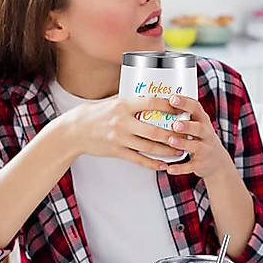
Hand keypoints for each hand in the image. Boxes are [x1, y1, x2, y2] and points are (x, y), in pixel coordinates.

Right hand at [60, 96, 187, 169]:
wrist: (75, 130)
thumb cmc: (96, 114)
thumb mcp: (113, 103)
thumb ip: (132, 103)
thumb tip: (154, 97)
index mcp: (123, 105)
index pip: (151, 103)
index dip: (169, 106)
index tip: (182, 108)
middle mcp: (122, 122)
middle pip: (154, 130)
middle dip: (173, 134)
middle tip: (187, 135)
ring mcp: (119, 138)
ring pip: (149, 147)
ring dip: (167, 150)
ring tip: (180, 150)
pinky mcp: (116, 151)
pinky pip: (138, 160)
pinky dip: (152, 164)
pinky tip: (163, 165)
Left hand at [161, 93, 235, 179]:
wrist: (217, 162)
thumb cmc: (200, 138)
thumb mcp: (197, 124)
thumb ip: (183, 115)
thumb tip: (157, 101)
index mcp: (203, 121)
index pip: (196, 108)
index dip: (185, 103)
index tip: (172, 98)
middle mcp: (206, 134)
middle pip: (199, 128)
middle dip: (187, 125)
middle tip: (175, 124)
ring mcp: (205, 149)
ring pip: (196, 146)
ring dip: (183, 143)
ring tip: (171, 141)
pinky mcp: (201, 164)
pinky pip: (191, 166)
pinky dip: (180, 168)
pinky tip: (169, 168)